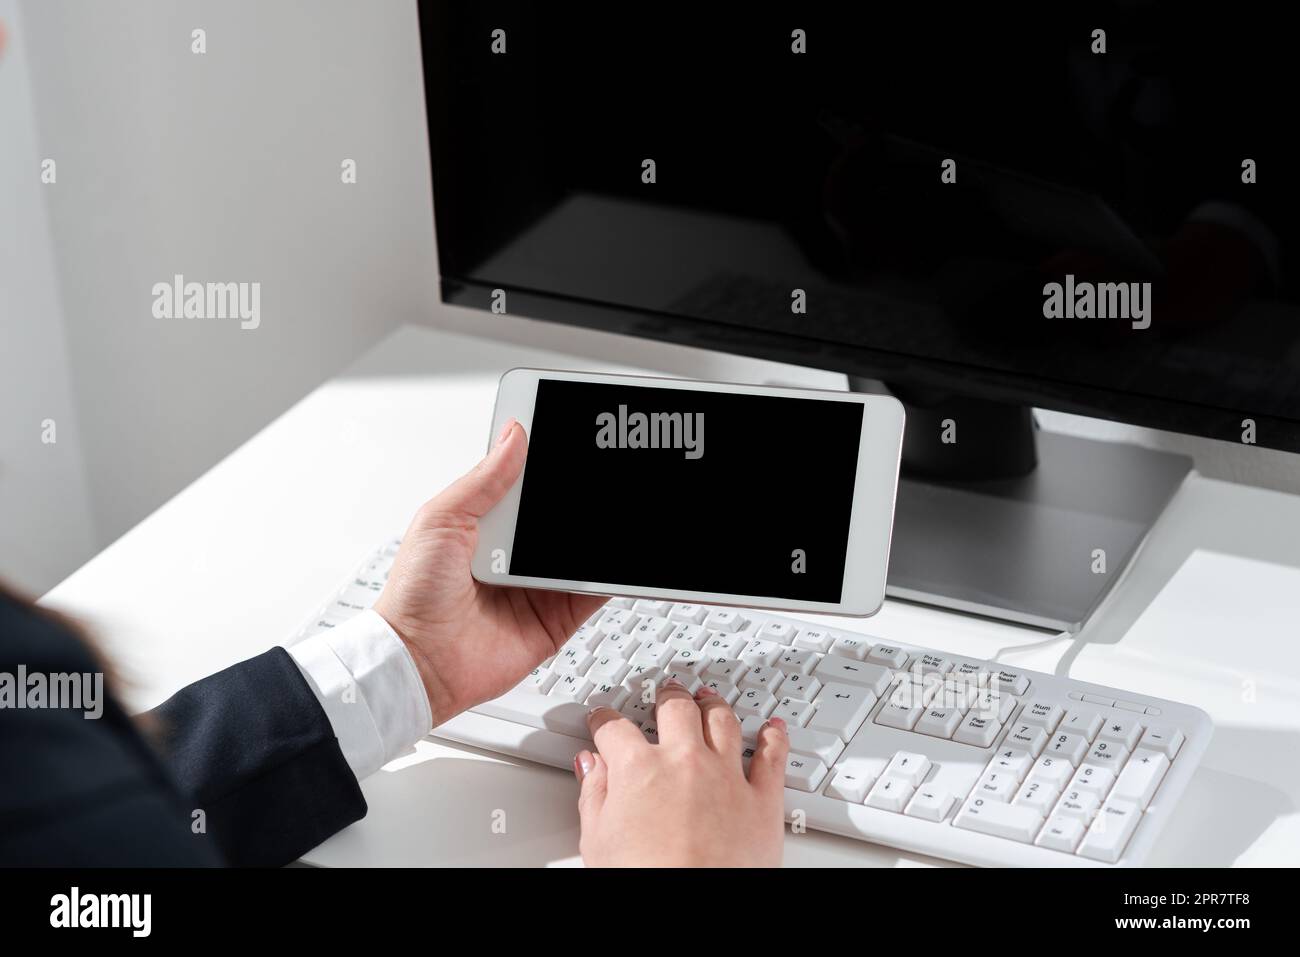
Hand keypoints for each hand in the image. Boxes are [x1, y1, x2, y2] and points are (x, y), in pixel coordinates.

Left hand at [374, 420, 606, 725]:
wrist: (419, 663)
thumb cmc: (413, 597)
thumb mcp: (441, 521)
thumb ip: (483, 480)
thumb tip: (514, 434)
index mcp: (487, 524)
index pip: (529, 485)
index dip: (550, 464)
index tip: (572, 438)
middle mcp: (515, 553)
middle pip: (562, 516)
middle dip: (582, 498)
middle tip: (608, 473)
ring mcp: (539, 584)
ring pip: (584, 551)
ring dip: (602, 534)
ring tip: (623, 509)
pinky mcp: (558, 616)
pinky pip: (594, 591)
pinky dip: (614, 577)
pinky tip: (624, 558)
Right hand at [575, 681, 790, 866]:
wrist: (693, 912)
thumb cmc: (646, 880)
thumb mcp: (598, 842)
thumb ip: (593, 795)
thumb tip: (589, 767)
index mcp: (638, 769)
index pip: (615, 729)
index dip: (605, 720)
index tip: (603, 720)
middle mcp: (685, 762)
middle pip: (676, 709)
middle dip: (667, 696)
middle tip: (664, 693)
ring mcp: (727, 777)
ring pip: (723, 721)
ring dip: (714, 704)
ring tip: (708, 698)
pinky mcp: (762, 800)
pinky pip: (773, 758)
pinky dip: (774, 738)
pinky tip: (773, 728)